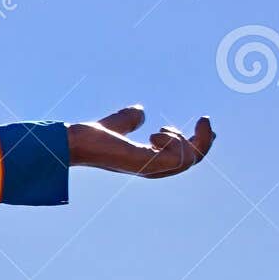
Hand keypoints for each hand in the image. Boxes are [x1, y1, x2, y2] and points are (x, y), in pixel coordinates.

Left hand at [67, 105, 213, 177]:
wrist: (74, 141)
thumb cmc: (90, 136)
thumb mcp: (118, 123)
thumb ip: (129, 119)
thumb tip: (140, 111)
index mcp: (148, 160)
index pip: (182, 158)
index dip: (198, 142)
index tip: (203, 122)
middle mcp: (152, 168)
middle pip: (193, 160)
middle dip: (204, 141)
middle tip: (203, 120)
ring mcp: (150, 168)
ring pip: (190, 159)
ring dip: (185, 140)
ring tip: (160, 130)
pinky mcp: (147, 165)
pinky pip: (179, 158)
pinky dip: (175, 142)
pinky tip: (155, 134)